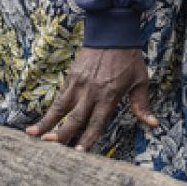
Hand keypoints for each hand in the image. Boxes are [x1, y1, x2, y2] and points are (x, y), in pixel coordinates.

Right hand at [25, 46, 158, 149]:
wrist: (113, 32)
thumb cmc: (129, 58)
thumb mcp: (140, 81)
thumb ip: (142, 105)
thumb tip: (153, 124)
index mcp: (109, 96)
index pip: (96, 123)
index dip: (87, 139)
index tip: (78, 153)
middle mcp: (91, 92)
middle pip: (74, 118)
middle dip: (61, 134)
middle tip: (49, 145)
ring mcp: (79, 84)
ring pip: (60, 107)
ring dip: (47, 122)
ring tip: (32, 135)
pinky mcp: (71, 76)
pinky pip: (59, 96)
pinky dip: (50, 109)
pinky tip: (41, 119)